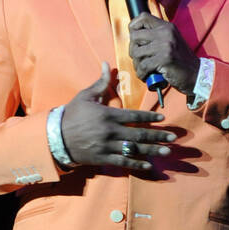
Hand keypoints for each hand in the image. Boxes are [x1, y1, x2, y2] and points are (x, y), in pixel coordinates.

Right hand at [60, 62, 175, 172]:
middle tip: (173, 138)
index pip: (134, 115)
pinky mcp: (103, 158)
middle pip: (139, 133)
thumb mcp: (85, 96)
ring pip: (134, 149)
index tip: (163, 118)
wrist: (56, 137)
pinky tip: (148, 165)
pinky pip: (122, 162)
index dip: (149, 116)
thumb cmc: (72, 114)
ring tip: (167, 152)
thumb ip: (100, 83)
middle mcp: (110, 131)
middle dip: (158, 136)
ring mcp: (107, 146)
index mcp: (108, 114)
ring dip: (152, 151)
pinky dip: (136, 164)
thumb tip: (107, 64)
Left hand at [128, 13, 199, 94]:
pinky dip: (141, 74)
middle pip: (135, 36)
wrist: (196, 74)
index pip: (143, 17)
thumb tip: (134, 37)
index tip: (135, 39)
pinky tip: (146, 76)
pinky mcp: (163, 59)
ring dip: (137, 65)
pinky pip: (142, 66)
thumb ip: (156, 37)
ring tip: (143, 70)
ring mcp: (165, 46)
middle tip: (139, 59)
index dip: (133, 27)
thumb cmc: (180, 61)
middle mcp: (165, 33)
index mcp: (166, 27)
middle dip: (133, 50)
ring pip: (136, 52)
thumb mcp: (170, 42)